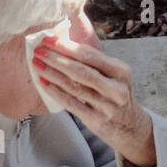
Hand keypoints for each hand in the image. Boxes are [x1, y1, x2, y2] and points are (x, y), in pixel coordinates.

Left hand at [32, 36, 155, 166]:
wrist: (129, 126)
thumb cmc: (116, 93)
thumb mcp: (114, 74)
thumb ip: (94, 60)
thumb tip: (65, 40)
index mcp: (121, 71)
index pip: (90, 55)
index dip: (67, 46)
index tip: (49, 39)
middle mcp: (116, 88)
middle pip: (81, 71)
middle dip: (57, 59)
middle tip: (39, 51)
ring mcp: (107, 106)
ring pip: (75, 87)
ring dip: (53, 74)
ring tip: (37, 64)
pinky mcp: (97, 121)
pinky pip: (72, 104)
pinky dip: (56, 93)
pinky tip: (44, 84)